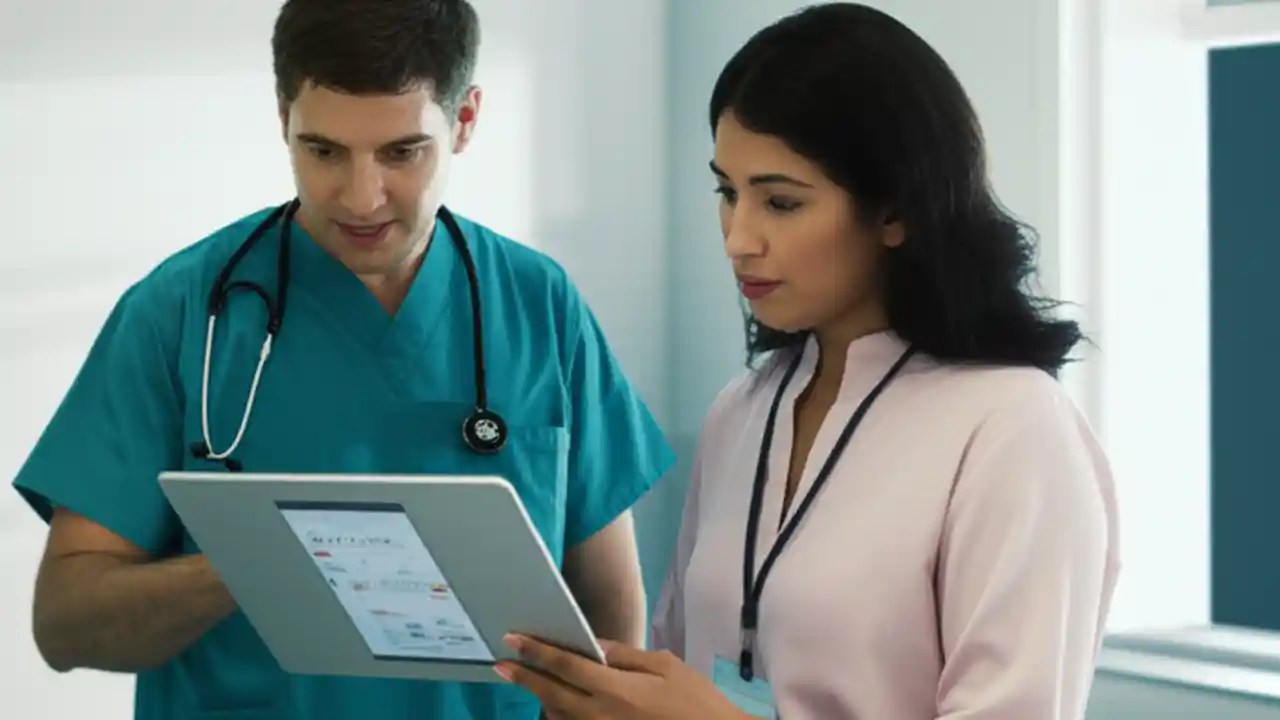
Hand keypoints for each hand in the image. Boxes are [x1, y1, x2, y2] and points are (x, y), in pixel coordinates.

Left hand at [495, 634, 748, 719]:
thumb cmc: (695, 700)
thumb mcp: (664, 666)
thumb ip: (624, 655)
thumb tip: (591, 644)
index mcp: (614, 689)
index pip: (565, 665)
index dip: (536, 651)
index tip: (512, 640)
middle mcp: (599, 715)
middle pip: (551, 693)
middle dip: (525, 677)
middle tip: (500, 665)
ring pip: (557, 717)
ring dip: (540, 699)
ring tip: (528, 681)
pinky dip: (560, 718)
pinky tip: (556, 708)